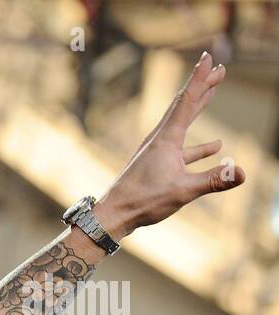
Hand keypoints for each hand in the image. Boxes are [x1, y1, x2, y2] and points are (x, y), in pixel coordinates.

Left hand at [97, 51, 245, 238]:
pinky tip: (215, 146)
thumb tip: (242, 174)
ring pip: (182, 124)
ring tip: (212, 94)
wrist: (113, 215)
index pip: (186, 101)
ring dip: (199, 108)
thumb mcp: (183, 191)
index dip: (200, 78)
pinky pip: (182, 148)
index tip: (209, 57)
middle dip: (203, 86)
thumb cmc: (143, 202)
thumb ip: (214, 181)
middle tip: (220, 69)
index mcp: (166, 140)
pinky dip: (199, 145)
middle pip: (184, 106)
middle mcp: (160, 140)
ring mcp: (157, 152)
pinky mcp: (156, 165)